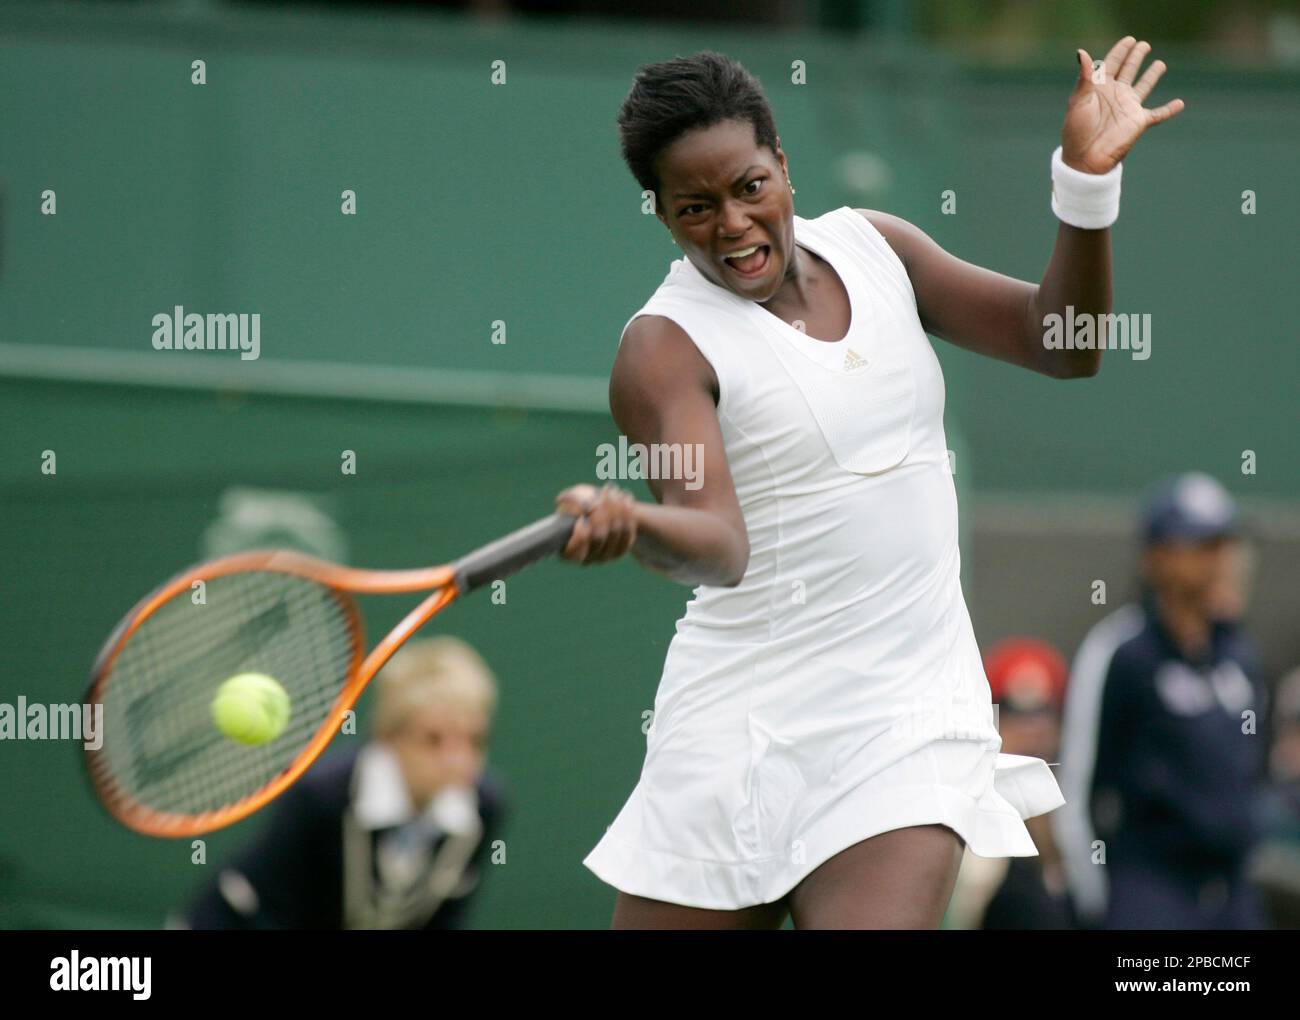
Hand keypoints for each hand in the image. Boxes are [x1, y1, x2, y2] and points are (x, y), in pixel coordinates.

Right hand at [554, 483, 637, 564]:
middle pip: (598, 536)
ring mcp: (604, 556)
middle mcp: (586, 559)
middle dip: (602, 511)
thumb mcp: (572, 497)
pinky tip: (625, 498)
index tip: (582, 516)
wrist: (600, 506)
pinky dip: (627, 513)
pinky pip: (628, 532)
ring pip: (615, 532)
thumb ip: (573, 501)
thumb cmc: (580, 502)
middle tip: (603, 492)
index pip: (573, 551)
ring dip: (616, 508)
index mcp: (567, 550)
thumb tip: (586, 508)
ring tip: (615, 490)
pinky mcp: (621, 550)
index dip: (580, 534)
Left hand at [1062, 37, 1184, 173]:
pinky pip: (1158, 114)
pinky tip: (1180, 103)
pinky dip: (1169, 109)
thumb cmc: (1077, 131)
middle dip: (1135, 57)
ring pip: (1144, 86)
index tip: (1129, 40)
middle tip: (1143, 45)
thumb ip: (1084, 77)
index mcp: (1100, 88)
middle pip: (1128, 70)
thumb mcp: (1078, 101)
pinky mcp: (1138, 122)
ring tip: (1160, 64)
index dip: (1120, 51)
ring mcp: (1128, 107)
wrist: (1085, 159)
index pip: (1111, 63)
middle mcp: (1116, 95)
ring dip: (1152, 75)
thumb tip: (1082, 52)